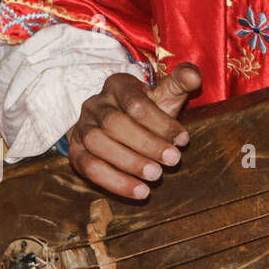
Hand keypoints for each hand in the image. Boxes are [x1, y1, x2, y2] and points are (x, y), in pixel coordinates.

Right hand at [67, 62, 200, 199]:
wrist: (124, 125)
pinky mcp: (75, 151)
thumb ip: (181, 82)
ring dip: (129, 164)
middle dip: (146, 144)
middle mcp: (95, 104)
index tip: (184, 140)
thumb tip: (193, 76)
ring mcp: (81, 127)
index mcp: (118, 85)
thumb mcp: (166, 94)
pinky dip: (114, 182)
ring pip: (98, 145)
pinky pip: (89, 168)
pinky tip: (139, 192)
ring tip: (156, 177)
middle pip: (115, 124)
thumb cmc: (150, 109)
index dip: (161, 123)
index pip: (136, 103)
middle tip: (173, 161)